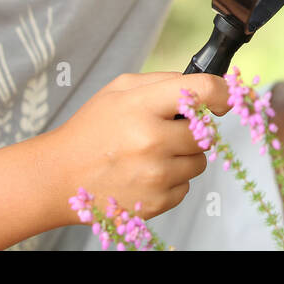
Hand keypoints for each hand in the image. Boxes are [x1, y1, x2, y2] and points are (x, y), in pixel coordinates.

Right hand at [39, 72, 231, 222]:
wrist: (58, 176)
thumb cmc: (91, 129)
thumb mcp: (120, 89)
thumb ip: (164, 81)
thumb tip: (207, 87)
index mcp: (143, 106)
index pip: (203, 91)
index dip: (222, 93)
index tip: (224, 98)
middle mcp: (151, 141)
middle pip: (206, 132)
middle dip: (193, 129)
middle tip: (168, 129)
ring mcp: (154, 175)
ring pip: (199, 161)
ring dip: (183, 156)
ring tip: (151, 153)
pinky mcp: (155, 202)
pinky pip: (186, 186)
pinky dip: (172, 180)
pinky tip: (145, 173)